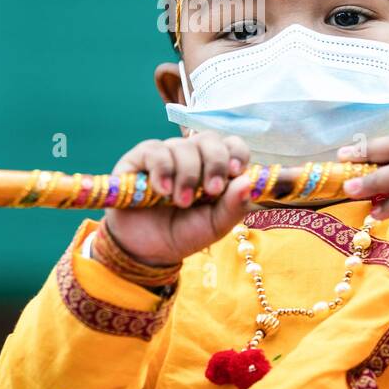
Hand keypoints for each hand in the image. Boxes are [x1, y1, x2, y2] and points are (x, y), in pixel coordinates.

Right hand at [103, 133, 255, 266]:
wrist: (146, 249)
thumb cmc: (183, 233)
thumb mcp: (214, 226)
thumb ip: (233, 205)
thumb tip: (248, 181)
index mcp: (214, 168)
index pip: (231, 145)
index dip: (236, 153)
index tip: (235, 171)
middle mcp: (191, 156)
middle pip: (209, 139)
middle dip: (215, 163)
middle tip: (212, 190)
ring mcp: (166, 154)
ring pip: (183, 146)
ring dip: (187, 175)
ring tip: (181, 202)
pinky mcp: (140, 158)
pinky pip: (156, 151)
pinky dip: (162, 170)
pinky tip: (162, 191)